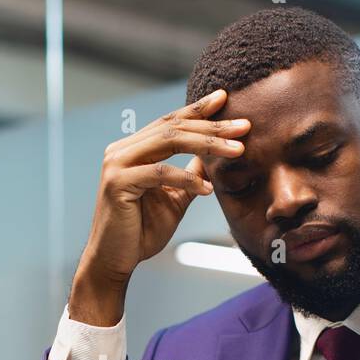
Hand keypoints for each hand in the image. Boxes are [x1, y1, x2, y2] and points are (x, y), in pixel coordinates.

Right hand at [68, 88, 249, 325]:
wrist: (115, 261)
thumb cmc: (142, 232)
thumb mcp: (175, 198)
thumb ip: (190, 176)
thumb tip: (213, 158)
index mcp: (133, 149)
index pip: (170, 122)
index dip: (198, 110)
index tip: (225, 99)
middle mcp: (121, 150)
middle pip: (173, 128)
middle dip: (212, 126)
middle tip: (244, 126)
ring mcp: (116, 164)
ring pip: (168, 142)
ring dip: (207, 144)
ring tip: (237, 151)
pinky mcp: (117, 183)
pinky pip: (160, 174)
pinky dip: (187, 180)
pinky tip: (208, 189)